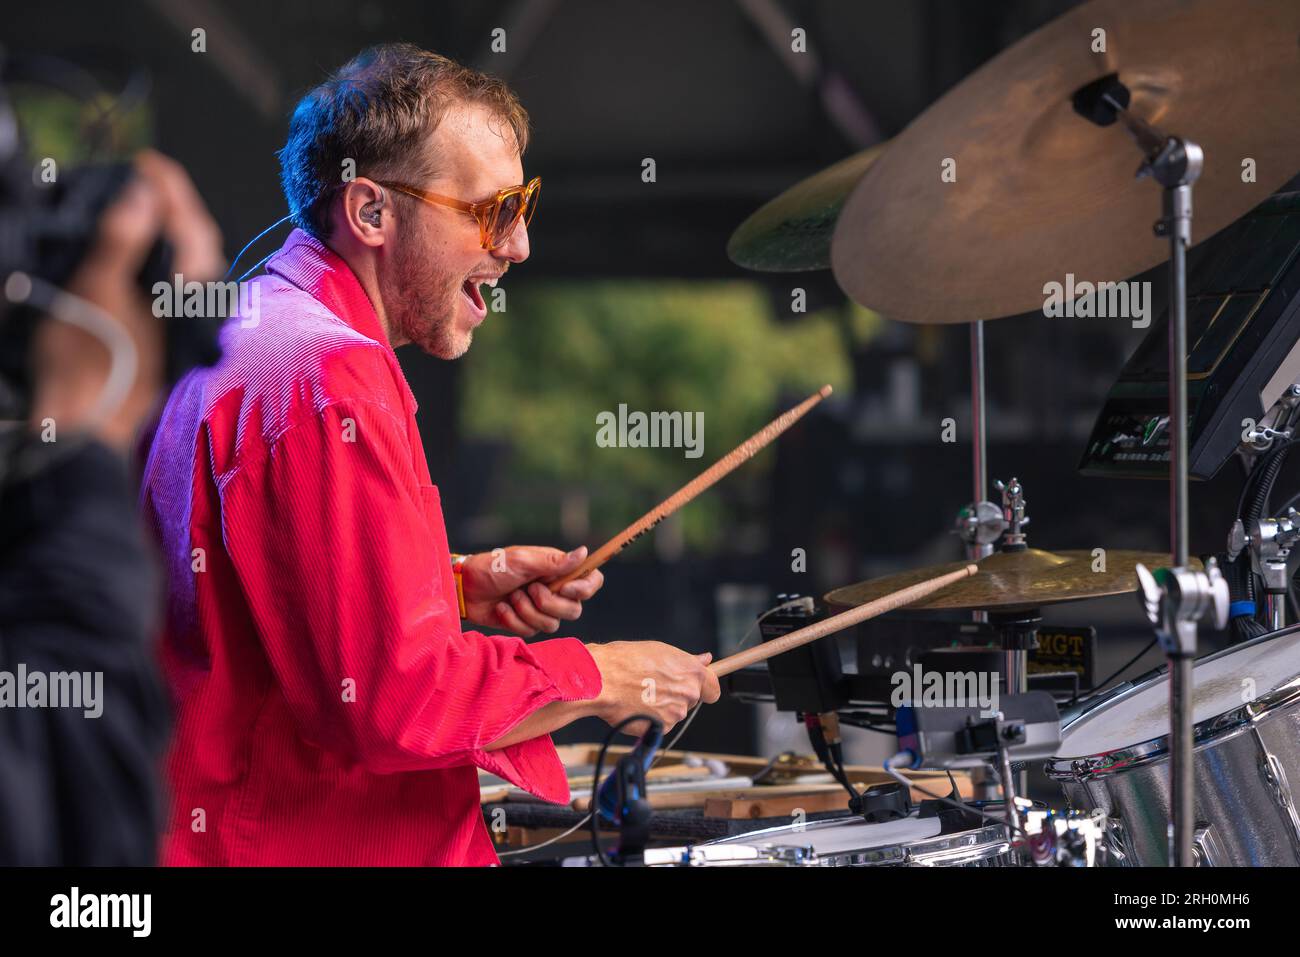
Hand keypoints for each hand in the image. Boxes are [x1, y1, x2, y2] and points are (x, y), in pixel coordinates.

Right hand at [29, 150, 223, 453]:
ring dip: (169, 230)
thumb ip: (121, 239)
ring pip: (189, 263)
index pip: (190, 224)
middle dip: (174, 204)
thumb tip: (143, 196)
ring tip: (141, 204)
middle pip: (196, 241)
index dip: (171, 188)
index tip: (149, 163)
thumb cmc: (85, 360)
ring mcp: (183, 322)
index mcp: (183, 291)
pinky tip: (140, 251)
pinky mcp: (169, 335)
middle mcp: (193, 306)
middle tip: (146, 177)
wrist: (87, 423)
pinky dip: (160, 258)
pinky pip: (175, 286)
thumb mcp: (93, 290)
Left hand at [461, 545, 604, 635]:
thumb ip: (554, 562)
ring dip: (527, 611)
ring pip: (552, 624)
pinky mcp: (525, 623)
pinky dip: (514, 620)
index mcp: (557, 571)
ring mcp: (540, 609)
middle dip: (549, 604)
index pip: (591, 581)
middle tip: (529, 589)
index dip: (584, 589)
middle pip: (574, 610)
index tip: (566, 588)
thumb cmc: (493, 567)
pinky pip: (531, 632)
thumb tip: (584, 553)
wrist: (465, 588)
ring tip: (511, 597)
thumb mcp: (522, 560)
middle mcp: (554, 590)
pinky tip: (502, 608)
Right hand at [583, 641, 720, 734]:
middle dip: (677, 695)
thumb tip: (704, 660)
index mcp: (692, 672)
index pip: (713, 689)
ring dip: (661, 706)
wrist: (601, 680)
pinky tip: (635, 705)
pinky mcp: (660, 729)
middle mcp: (688, 694)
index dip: (705, 688)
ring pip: (673, 713)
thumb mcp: (660, 650)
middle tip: (655, 684)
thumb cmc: (625, 661)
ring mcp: (675, 714)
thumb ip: (687, 660)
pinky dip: (649, 718)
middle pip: (691, 700)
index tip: (698, 687)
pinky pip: (659, 725)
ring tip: (640, 692)